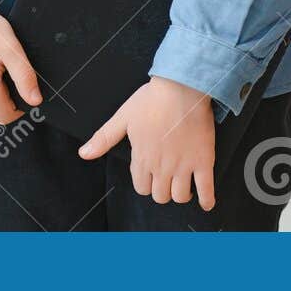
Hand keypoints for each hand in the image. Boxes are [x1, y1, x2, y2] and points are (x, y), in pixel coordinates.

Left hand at [78, 77, 216, 209]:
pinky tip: (206, 203)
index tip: (150, 175)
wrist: (181, 87)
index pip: (141, 187)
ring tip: (183, 187)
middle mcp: (161, 166)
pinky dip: (206, 200)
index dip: (145, 183)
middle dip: (162, 190)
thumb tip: (83, 154)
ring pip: (180, 196)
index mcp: (142, 157)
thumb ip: (104, 138)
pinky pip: (206, 189)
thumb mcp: (123, 117)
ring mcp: (183, 165)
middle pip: (160, 195)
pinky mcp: (203, 160)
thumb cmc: (152, 99)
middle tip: (167, 180)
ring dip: (181, 195)